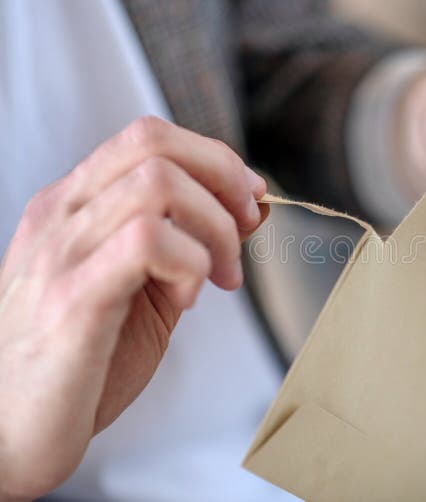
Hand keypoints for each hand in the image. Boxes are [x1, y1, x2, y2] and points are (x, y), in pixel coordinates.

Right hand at [0, 117, 268, 500]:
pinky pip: (147, 241)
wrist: (11, 434)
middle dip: (222, 178)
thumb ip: (193, 243)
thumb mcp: (148, 288)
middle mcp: (62, 216)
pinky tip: (187, 298)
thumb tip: (254, 206)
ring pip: (158, 183)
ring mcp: (61, 252)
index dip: (214, 158)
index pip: (149, 137)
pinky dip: (190, 262)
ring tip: (218, 277)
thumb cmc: (83, 362)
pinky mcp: (72, 298)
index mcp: (75, 206)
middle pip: (154, 142)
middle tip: (245, 230)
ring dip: (213, 227)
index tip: (249, 199)